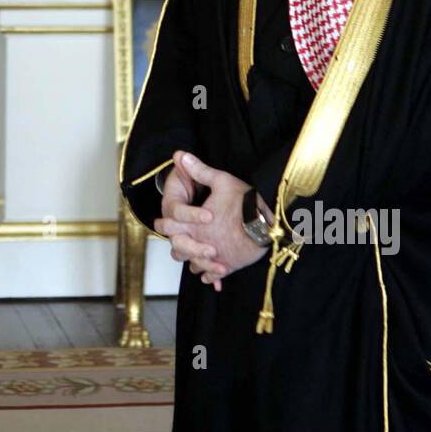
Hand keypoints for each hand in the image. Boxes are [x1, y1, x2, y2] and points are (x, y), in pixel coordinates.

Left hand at [157, 151, 270, 290]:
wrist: (266, 224)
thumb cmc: (244, 202)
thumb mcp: (221, 180)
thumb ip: (199, 170)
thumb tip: (181, 155)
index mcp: (192, 224)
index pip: (167, 227)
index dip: (164, 225)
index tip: (166, 223)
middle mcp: (199, 243)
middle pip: (178, 252)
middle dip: (179, 247)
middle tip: (182, 242)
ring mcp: (213, 258)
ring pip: (194, 266)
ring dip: (194, 261)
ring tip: (198, 255)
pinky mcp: (228, 266)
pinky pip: (213, 276)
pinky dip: (211, 275)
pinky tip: (212, 274)